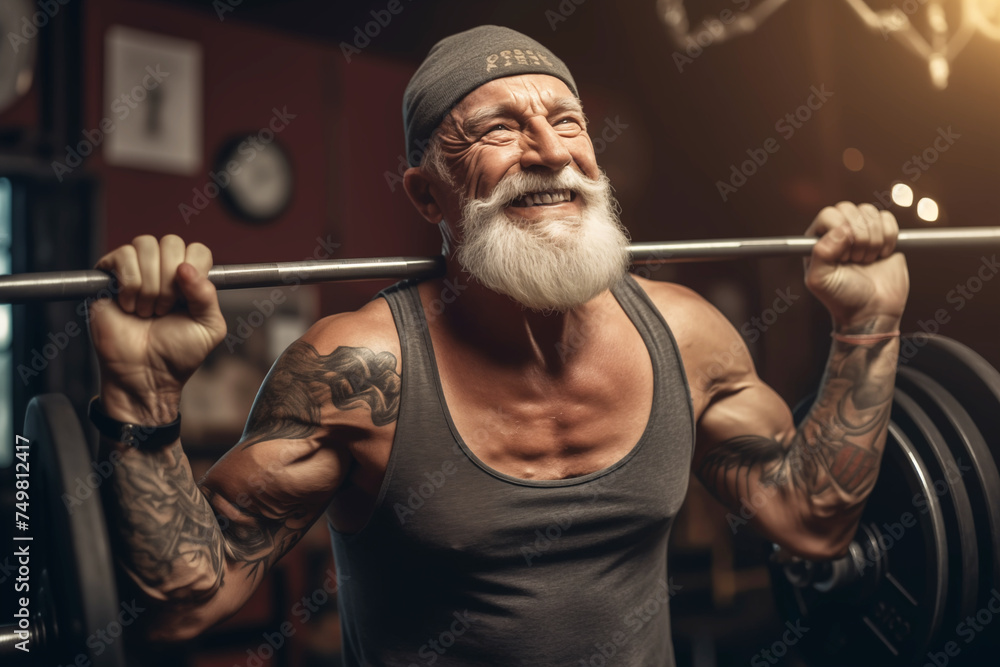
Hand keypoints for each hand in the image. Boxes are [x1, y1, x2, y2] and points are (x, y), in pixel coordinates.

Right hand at [88, 235, 226, 422]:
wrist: (145, 375)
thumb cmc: (177, 353)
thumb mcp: (209, 327)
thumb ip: (207, 295)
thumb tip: (186, 267)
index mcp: (190, 279)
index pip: (196, 249)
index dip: (195, 270)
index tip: (187, 298)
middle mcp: (163, 270)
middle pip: (171, 242)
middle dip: (170, 280)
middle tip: (166, 308)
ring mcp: (136, 271)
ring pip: (145, 245)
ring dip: (150, 284)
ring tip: (148, 311)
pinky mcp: (109, 276)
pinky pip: (122, 256)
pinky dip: (129, 284)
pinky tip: (130, 306)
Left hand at [804, 202, 908, 329]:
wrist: (873, 311)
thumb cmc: (842, 297)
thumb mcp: (820, 280)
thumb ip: (820, 253)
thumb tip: (841, 229)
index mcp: (818, 239)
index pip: (829, 214)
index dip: (841, 231)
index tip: (844, 256)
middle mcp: (838, 231)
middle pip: (850, 209)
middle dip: (859, 236)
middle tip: (857, 260)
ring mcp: (861, 231)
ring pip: (870, 212)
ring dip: (874, 239)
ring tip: (867, 260)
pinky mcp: (884, 234)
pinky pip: (888, 219)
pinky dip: (889, 237)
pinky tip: (882, 255)